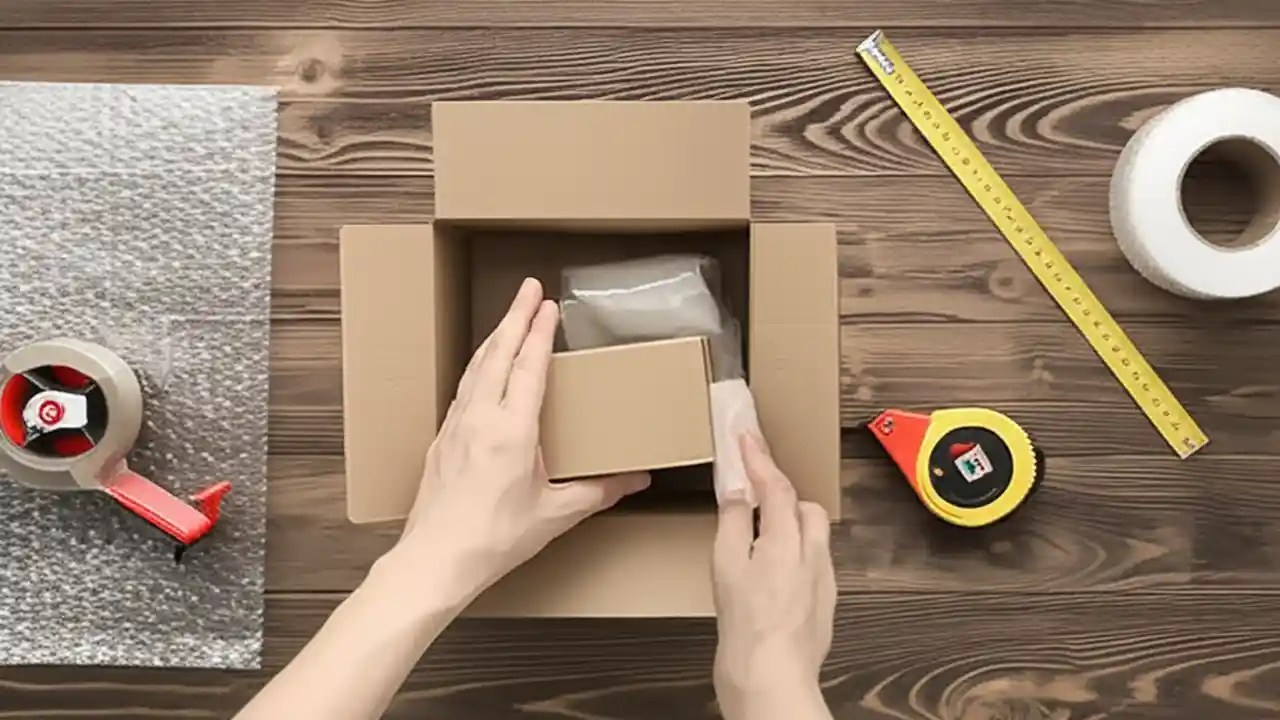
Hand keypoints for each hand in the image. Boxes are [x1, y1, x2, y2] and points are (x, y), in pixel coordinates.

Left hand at [385, 278, 650, 601]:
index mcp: (511, 431)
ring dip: (494, 338)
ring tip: (509, 318)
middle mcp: (479, 419)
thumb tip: (636, 479)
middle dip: (514, 317)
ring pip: (475, 368)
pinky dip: (478, 367)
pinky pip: (463, 390)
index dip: (539, 333)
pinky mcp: (442, 440)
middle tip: (527, 288)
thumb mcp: (555, 515)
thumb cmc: (493, 539)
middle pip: (496, 353)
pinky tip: (483, 370)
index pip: (528, 367)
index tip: (548, 306)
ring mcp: (456, 426)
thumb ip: (598, 491)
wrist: (436, 560)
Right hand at [712, 433, 835, 719]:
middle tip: (753, 494)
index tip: (747, 436)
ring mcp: (823, 581)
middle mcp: (813, 556)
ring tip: (759, 536)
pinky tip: (772, 573)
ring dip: (789, 526)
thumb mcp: (726, 568)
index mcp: (786, 540)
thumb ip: (734, 523)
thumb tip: (739, 492)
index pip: (777, 485)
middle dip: (782, 495)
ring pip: (812, 536)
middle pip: (804, 508)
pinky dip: (793, 555)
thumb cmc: (747, 632)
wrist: (771, 680)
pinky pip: (813, 564)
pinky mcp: (824, 604)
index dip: (760, 457)